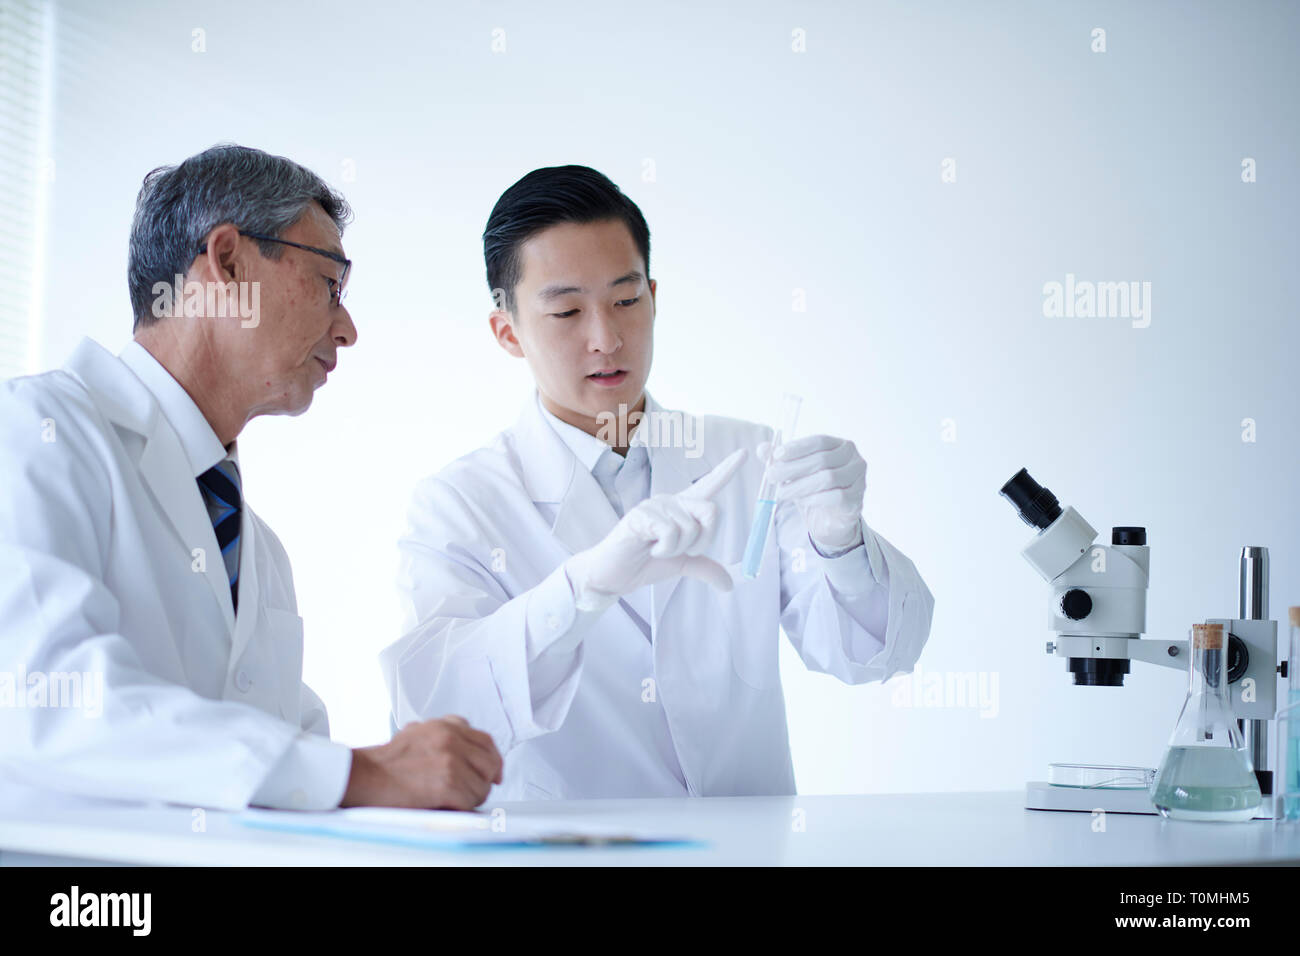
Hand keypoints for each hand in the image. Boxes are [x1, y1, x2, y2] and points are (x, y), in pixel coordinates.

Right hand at [341, 715, 502, 809]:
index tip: (493, 772)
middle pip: (490, 761)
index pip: (485, 740)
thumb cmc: (385, 762)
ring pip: (481, 784)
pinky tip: (447, 806)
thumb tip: (467, 750)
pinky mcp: (447, 782)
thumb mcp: (417, 732)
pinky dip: (461, 808)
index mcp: (446, 726)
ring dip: (470, 797)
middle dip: (485, 780)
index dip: (491, 758)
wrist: (364, 775)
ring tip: (453, 800)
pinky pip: (469, 801)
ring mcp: (450, 760)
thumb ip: (444, 734)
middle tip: (473, 791)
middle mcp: (451, 739)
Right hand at [564, 448, 746, 610]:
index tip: (745, 453)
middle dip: (703, 541)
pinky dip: (664, 549)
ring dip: (677, 549)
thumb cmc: (644, 563)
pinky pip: (671, 532)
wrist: (615, 576)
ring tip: (656, 549)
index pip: (709, 485)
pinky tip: (648, 548)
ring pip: (690, 528)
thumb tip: (728, 585)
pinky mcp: (642, 515)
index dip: (727, 470)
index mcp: (683, 509)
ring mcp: (656, 505)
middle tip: (680, 551)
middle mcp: (672, 501)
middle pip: (712, 511)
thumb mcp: (681, 565)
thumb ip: (705, 568)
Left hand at [758, 434, 865, 553]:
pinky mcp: (857, 499)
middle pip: (822, 460)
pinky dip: (815, 498)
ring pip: (828, 478)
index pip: (819, 441)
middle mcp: (854, 459)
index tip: (776, 456)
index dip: (797, 447)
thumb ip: (780, 459)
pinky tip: (801, 501)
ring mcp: (859, 479)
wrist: (830, 518)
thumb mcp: (795, 472)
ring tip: (781, 492)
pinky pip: (836, 496)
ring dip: (800, 486)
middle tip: (771, 476)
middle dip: (793, 468)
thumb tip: (762, 449)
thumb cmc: (814, 488)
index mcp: (840, 445)